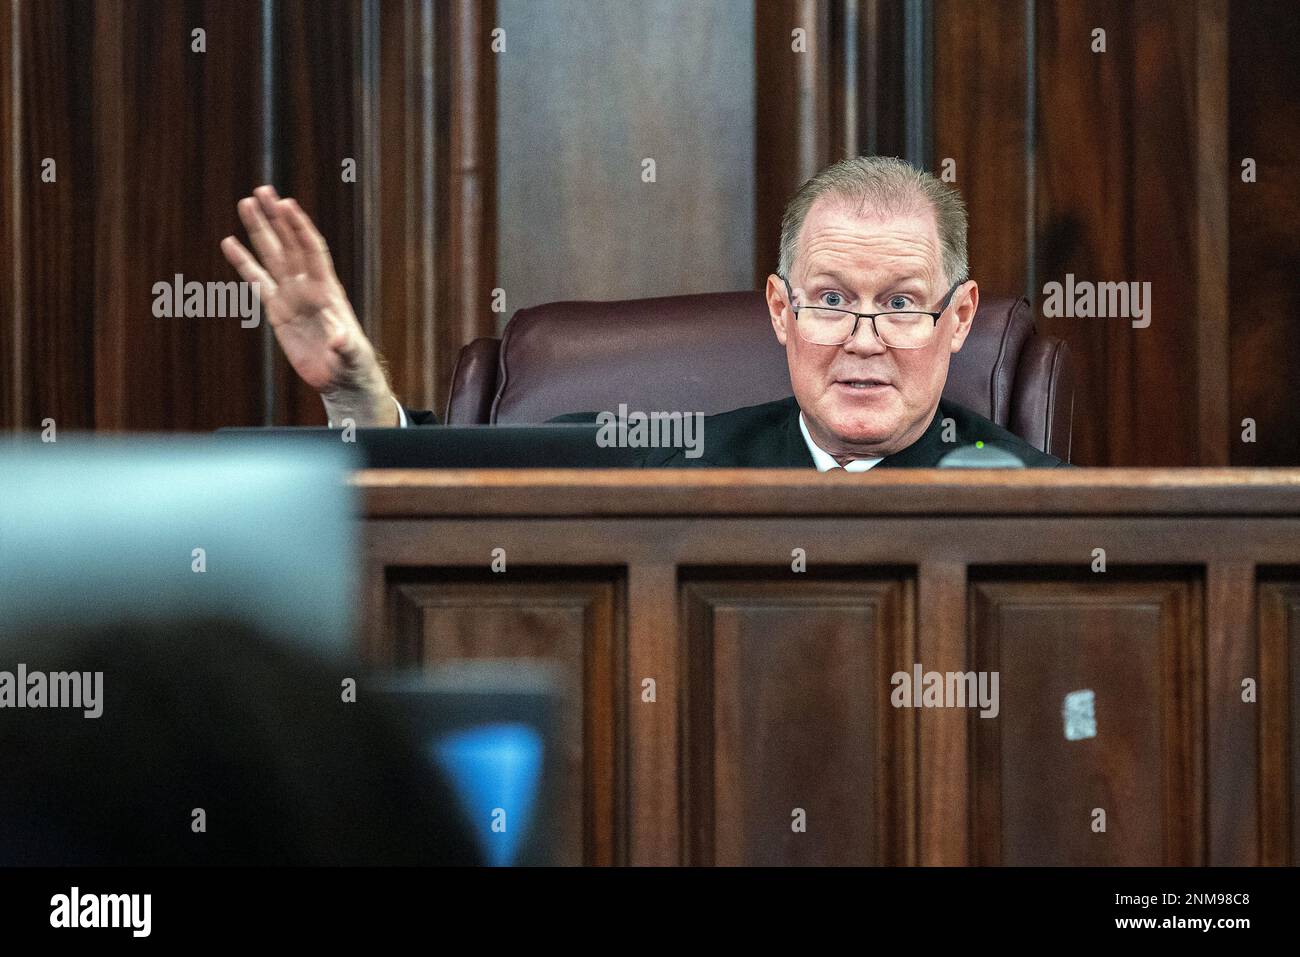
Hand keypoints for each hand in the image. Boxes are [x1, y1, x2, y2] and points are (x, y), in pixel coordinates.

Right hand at [220, 186, 397, 425]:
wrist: (341, 376)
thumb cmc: (352, 363)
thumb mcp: (352, 355)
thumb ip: (346, 345)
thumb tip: (340, 340)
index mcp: (327, 290)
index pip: (312, 251)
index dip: (300, 228)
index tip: (287, 205)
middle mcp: (307, 286)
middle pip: (289, 244)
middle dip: (276, 218)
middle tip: (262, 190)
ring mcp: (291, 296)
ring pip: (272, 255)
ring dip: (259, 230)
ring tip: (245, 203)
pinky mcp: (277, 310)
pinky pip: (257, 281)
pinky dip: (243, 262)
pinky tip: (229, 243)